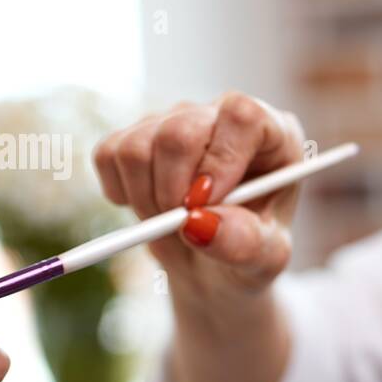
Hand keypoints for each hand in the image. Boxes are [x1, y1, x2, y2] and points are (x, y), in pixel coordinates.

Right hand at [92, 92, 306, 297]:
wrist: (217, 265)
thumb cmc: (252, 252)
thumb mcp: (264, 259)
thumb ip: (245, 242)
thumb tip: (198, 223)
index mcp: (273, 135)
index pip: (241, 117)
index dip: (219, 159)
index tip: (205, 204)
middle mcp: (222, 118)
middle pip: (179, 131)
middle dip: (172, 191)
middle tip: (183, 228)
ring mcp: (176, 121)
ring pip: (136, 147)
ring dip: (146, 200)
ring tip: (173, 225)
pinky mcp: (136, 135)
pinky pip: (108, 156)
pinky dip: (121, 194)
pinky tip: (151, 209)